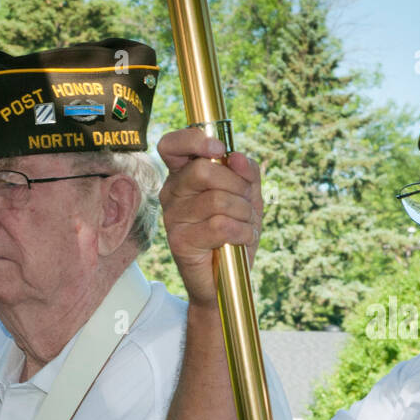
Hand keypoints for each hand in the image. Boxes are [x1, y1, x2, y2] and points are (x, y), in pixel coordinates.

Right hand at [157, 128, 263, 309]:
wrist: (226, 278)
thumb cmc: (235, 232)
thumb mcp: (248, 195)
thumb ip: (246, 171)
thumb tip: (235, 156)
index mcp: (184, 175)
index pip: (171, 145)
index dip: (194, 140)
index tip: (219, 151)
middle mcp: (172, 193)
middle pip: (204, 171)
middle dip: (237, 186)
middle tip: (245, 203)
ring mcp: (173, 217)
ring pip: (217, 200)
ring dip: (243, 214)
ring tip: (243, 226)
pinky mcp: (179, 241)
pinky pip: (220, 226)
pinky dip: (241, 232)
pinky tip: (239, 240)